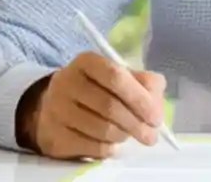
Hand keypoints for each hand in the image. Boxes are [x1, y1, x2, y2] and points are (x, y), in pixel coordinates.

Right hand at [21, 51, 165, 160]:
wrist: (54, 109)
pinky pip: (91, 147)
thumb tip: (156, 104)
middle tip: (151, 136)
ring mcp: (57, 109)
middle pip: (109, 106)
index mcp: (87, 62)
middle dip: (136, 124)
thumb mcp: (119, 77)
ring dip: (123, 136)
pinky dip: (109, 148)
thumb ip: (144, 84)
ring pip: (102, 129)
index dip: (139, 98)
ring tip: (128, 135)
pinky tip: (113, 144)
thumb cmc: (96, 90)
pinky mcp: (54, 135)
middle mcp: (67, 81)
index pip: (115, 76)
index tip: (155, 117)